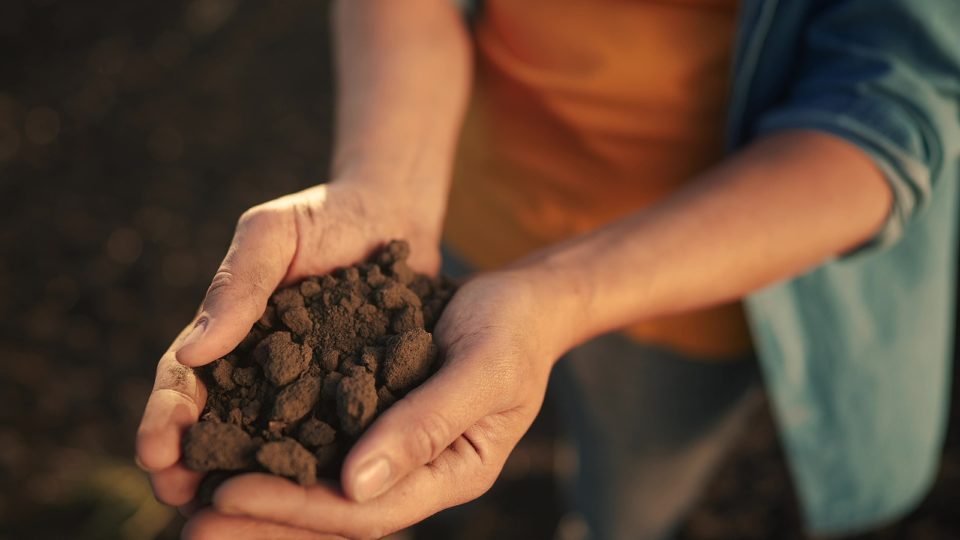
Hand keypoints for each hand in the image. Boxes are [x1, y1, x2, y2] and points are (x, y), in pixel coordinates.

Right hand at [135, 179, 441, 511]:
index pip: (183, 383)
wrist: (390, 217)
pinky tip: (313, 496)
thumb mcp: (273, 234)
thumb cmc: (325, 215)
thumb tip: (193, 350)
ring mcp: (305, 388)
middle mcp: (260, 371)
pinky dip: (311, 468)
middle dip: (191, 465)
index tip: (155, 448)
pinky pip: (328, 438)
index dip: (164, 417)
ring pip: (267, 445)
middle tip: (178, 496)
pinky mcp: (351, 397)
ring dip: (246, 480)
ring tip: (234, 512)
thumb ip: (237, 284)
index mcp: (228, 335)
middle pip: (215, 428)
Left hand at [182, 269, 575, 538]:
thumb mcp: (483, 370)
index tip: (227, 495)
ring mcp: (400, 453)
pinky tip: (234, 449)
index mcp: (453, 473)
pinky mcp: (381, 424)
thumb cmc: (512, 331)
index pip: (366, 509)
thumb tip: (355, 485)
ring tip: (194, 500)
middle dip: (264, 521)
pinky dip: (280, 456)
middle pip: (335, 515)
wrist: (525, 303)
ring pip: (324, 491)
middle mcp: (421, 475)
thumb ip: (427, 425)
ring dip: (263, 499)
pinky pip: (325, 452)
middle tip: (191, 523)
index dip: (295, 507)